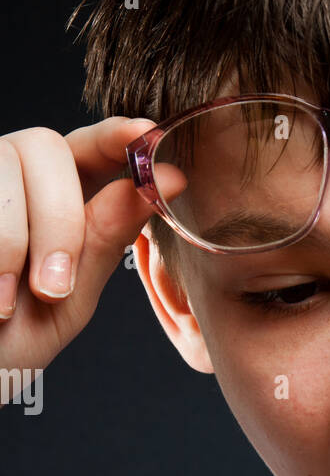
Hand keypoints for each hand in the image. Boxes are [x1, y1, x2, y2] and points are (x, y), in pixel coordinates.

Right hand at [0, 117, 180, 403]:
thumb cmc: (8, 341)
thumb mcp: (69, 299)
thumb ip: (108, 238)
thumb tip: (167, 179)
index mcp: (58, 197)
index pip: (93, 147)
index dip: (117, 135)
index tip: (143, 134)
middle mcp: (13, 176)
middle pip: (46, 146)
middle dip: (58, 218)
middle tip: (54, 288)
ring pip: (3, 161)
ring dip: (12, 240)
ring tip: (4, 304)